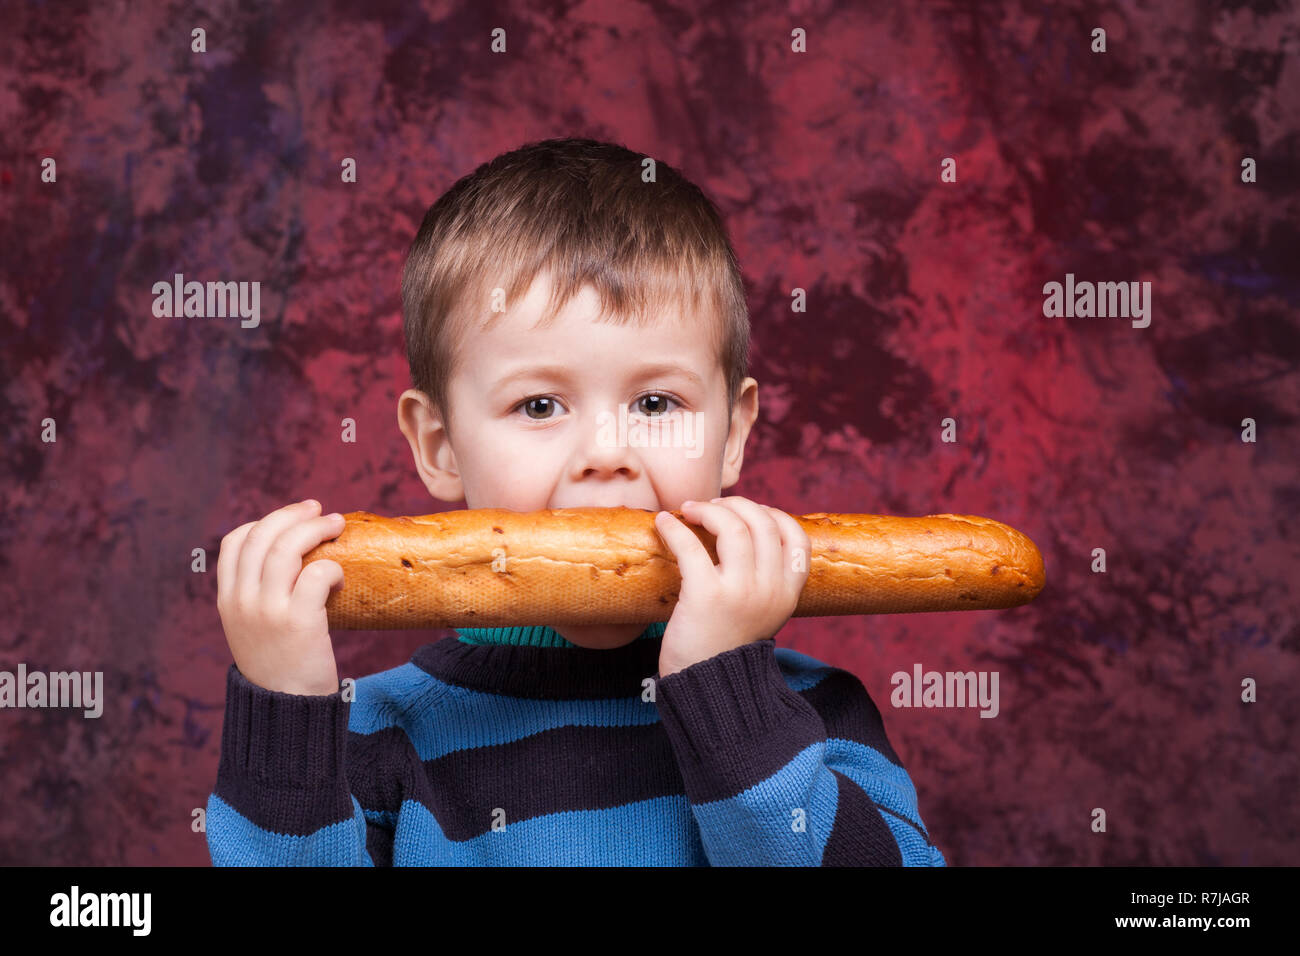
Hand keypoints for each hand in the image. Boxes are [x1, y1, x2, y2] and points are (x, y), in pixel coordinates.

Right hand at [216, 498, 346, 695]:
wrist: (286, 709)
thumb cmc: (279, 666)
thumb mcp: (251, 629)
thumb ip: (259, 597)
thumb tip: (293, 560)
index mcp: (227, 600)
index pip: (235, 542)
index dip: (264, 521)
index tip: (291, 517)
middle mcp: (241, 600)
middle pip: (263, 535)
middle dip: (293, 515)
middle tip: (319, 509)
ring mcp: (267, 610)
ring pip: (287, 548)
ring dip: (315, 528)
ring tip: (337, 524)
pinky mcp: (298, 620)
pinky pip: (317, 573)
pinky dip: (331, 566)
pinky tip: (340, 575)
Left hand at [653, 495, 810, 677]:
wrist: (707, 688)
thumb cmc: (725, 646)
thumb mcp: (761, 615)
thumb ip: (763, 582)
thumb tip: (743, 535)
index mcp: (788, 594)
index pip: (797, 537)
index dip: (772, 514)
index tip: (747, 512)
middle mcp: (770, 590)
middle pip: (763, 523)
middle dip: (736, 505)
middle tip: (711, 506)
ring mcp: (740, 592)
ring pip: (733, 527)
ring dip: (709, 509)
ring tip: (689, 509)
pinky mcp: (706, 596)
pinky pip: (691, 546)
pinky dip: (674, 529)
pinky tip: (664, 524)